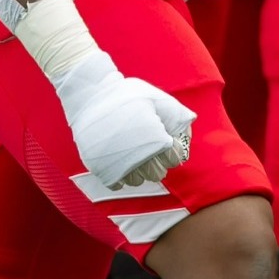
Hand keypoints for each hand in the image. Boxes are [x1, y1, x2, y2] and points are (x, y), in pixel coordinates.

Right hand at [53, 50, 195, 189]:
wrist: (91, 94)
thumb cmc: (126, 94)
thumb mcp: (155, 97)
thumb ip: (175, 114)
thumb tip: (187, 128)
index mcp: (156, 140)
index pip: (173, 159)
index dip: (172, 151)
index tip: (165, 142)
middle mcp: (139, 156)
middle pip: (157, 175)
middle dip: (157, 163)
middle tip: (149, 149)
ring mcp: (118, 165)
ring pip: (137, 181)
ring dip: (138, 171)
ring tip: (133, 154)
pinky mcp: (101, 169)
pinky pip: (117, 184)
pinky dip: (120, 176)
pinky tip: (119, 161)